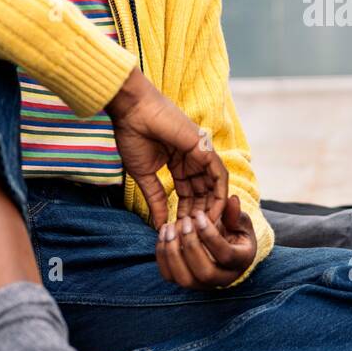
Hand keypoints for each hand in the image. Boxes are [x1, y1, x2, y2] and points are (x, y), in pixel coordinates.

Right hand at [106, 68, 227, 229]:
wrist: (132, 112)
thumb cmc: (133, 136)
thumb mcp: (144, 175)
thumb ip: (155, 199)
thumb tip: (159, 224)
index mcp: (179, 162)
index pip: (188, 194)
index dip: (185, 214)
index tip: (180, 233)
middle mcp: (193, 159)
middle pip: (203, 193)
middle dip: (199, 216)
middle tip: (196, 238)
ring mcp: (201, 153)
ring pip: (214, 187)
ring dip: (211, 210)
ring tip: (205, 232)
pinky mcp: (205, 149)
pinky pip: (219, 177)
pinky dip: (218, 196)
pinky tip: (212, 215)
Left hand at [156, 194, 257, 289]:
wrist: (225, 246)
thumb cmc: (234, 231)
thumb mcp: (240, 221)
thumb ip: (235, 213)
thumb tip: (233, 200)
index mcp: (241, 261)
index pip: (226, 255)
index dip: (210, 236)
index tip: (199, 215)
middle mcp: (224, 279)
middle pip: (205, 273)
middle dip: (191, 246)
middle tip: (184, 222)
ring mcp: (203, 285)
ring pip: (184, 279)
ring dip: (173, 253)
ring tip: (169, 228)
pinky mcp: (185, 282)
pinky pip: (169, 276)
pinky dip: (162, 256)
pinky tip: (163, 235)